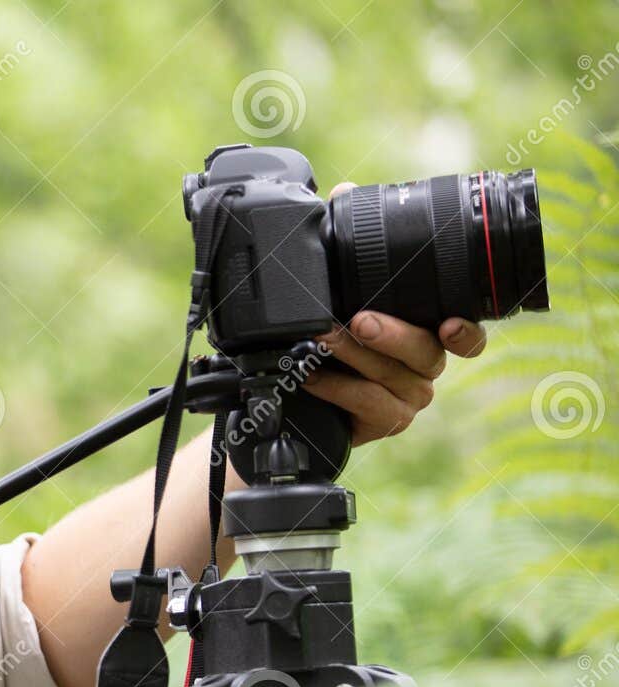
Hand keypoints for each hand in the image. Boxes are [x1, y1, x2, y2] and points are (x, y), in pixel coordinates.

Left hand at [303, 182, 489, 445]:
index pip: (465, 334)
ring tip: (322, 339)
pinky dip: (338, 387)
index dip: (466, 331)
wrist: (294, 397)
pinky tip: (312, 375)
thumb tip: (344, 191)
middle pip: (426, 353)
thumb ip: (347, 244)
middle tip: (358, 319)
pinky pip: (368, 405)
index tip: (449, 323)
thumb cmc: (326, 340)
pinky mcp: (383, 423)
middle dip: (392, 334)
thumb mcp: (336, 288)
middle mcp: (422, 368)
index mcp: (425, 334)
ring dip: (355, 356)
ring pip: (392, 377)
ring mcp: (405, 399)